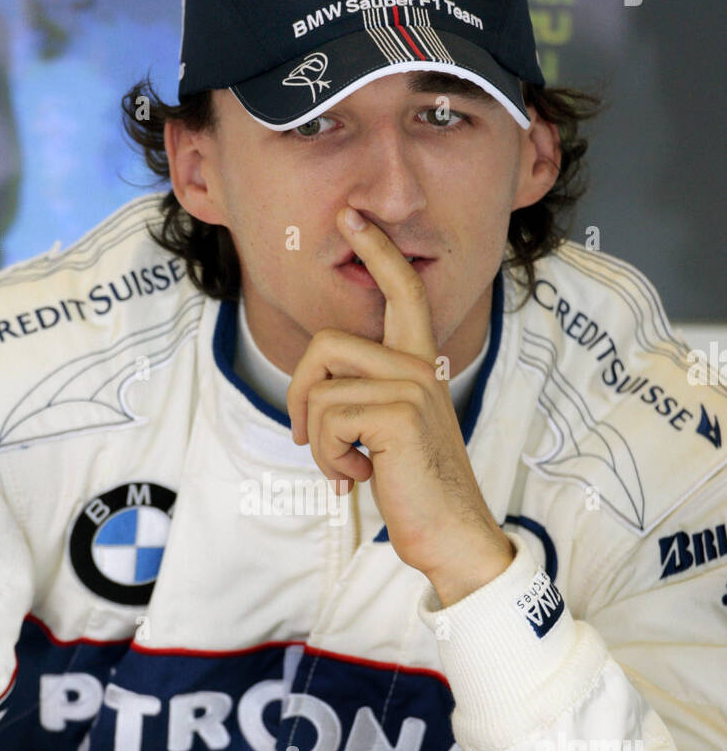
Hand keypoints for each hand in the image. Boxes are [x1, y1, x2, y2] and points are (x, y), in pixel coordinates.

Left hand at [286, 207, 513, 606]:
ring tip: (348, 469)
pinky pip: (328, 421)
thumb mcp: (389, 435)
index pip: (403, 292)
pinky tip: (358, 479)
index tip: (353, 215)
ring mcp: (411, 387)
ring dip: (317, 441)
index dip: (377, 251)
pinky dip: (329, 459)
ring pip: (320, 389)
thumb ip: (364, 401)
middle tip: (310, 439)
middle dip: (300, 394)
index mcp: (418, 365)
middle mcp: (418, 366)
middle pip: (326, 343)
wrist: (451, 535)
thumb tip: (312, 401)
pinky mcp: (398, 415)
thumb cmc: (416, 489)